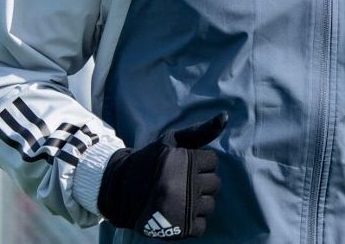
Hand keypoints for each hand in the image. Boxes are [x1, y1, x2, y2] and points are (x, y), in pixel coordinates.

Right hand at [97, 112, 225, 239]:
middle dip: (202, 181)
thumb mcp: (172, 141)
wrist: (119, 189)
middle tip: (183, 181)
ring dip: (199, 202)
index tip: (185, 165)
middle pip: (214, 183)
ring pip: (209, 205)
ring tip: (181, 197)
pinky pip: (201, 226)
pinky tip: (180, 212)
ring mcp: (181, 209)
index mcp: (183, 163)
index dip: (201, 162)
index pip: (212, 161)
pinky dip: (194, 221)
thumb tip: (225, 116)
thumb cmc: (150, 161)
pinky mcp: (178, 228)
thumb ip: (200, 131)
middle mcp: (184, 186)